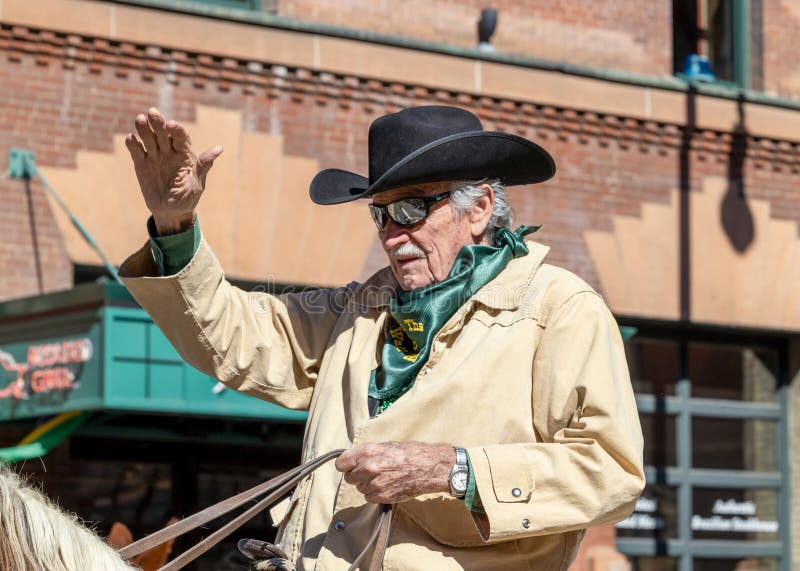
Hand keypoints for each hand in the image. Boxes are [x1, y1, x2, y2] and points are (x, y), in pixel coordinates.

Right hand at [125, 107, 222, 234]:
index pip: (181, 137)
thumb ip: (204, 165)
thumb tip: (219, 148)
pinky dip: (133, 145)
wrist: (172, 211)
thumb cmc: (189, 196)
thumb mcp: (197, 182)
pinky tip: (131, 139)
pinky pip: (137, 152)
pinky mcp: (141, 164)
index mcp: (185, 152)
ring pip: (148, 138)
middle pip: (163, 133)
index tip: (172, 124)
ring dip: (144, 129)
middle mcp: (169, 150)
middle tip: (152, 112)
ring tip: (140, 119)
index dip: (176, 130)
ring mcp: (155, 156)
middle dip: (158, 122)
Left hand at [335, 442, 454, 503]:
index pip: (341, 463)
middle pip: (349, 477)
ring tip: (383, 478)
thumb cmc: (411, 453)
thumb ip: (368, 453)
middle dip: (357, 475)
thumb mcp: (387, 445)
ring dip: (367, 485)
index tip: (350, 465)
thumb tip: (355, 459)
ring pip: (359, 488)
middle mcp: (368, 468)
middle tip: (371, 471)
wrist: (429, 468)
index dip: (346, 464)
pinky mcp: (381, 497)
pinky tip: (387, 486)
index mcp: (368, 452)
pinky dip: (375, 494)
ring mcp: (374, 484)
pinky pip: (369, 497)